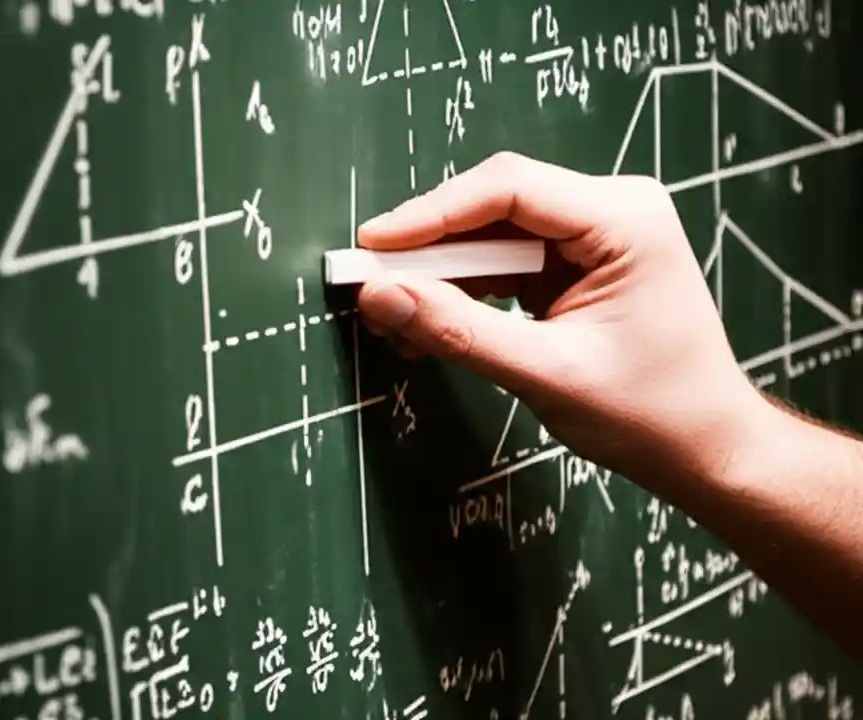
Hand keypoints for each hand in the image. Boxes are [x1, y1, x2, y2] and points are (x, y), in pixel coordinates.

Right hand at [356, 152, 772, 492]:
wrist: (704, 449)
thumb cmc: (650, 413)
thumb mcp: (547, 374)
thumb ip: (459, 331)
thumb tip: (380, 296)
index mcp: (624, 219)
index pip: (509, 190)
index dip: (432, 213)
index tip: (374, 245)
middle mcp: (611, 211)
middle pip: (494, 206)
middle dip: (429, 247)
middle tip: (370, 284)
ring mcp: (593, 236)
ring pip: (491, 235)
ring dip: (440, 274)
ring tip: (392, 316)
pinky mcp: (574, 264)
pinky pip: (502, 263)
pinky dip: (463, 292)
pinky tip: (427, 324)